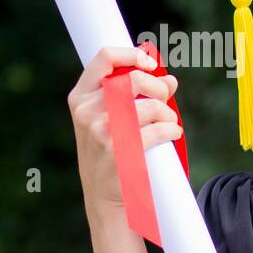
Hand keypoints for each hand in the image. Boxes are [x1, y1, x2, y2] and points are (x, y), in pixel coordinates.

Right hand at [68, 45, 179, 221]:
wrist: (105, 197)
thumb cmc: (114, 153)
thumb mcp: (114, 121)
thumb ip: (137, 96)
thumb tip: (171, 79)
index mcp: (80, 97)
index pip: (104, 57)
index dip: (133, 54)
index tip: (151, 65)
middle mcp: (86, 110)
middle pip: (134, 79)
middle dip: (158, 88)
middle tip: (165, 101)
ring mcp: (100, 130)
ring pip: (150, 106)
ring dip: (168, 114)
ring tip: (169, 124)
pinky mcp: (118, 149)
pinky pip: (158, 130)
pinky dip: (172, 130)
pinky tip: (173, 134)